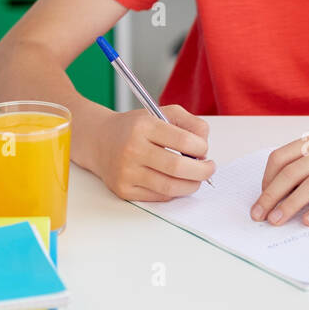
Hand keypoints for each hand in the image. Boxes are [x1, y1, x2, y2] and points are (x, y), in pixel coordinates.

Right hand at [91, 104, 214, 200]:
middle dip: (202, 171)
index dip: (201, 147)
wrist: (99, 141)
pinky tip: (177, 183)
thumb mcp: (161, 113)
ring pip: (169, 186)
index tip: (204, 149)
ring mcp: (126, 172)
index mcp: (144, 126)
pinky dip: (174, 192)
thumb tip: (204, 145)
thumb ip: (190, 123)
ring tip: (196, 179)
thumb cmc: (135, 127)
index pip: (183, 141)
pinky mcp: (123, 190)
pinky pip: (158, 196)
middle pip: (178, 167)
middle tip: (209, 168)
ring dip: (191, 185)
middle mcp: (132, 149)